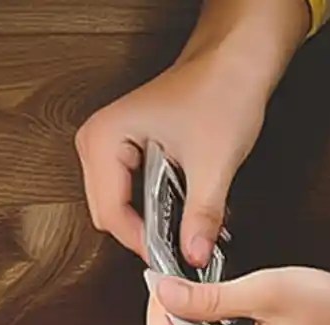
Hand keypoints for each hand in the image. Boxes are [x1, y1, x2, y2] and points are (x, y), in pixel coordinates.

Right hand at [76, 0, 308, 266]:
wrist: (235, 60)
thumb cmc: (220, 89)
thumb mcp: (214, 159)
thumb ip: (202, 213)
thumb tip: (193, 254)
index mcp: (104, 138)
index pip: (110, 210)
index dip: (140, 240)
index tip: (171, 258)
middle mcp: (95, 141)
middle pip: (107, 211)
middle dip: (143, 232)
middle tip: (181, 247)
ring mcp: (104, 145)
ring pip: (115, 206)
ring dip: (149, 221)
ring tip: (184, 225)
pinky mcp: (119, 150)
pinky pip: (125, 193)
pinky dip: (152, 206)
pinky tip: (179, 208)